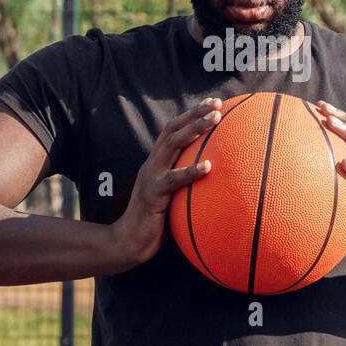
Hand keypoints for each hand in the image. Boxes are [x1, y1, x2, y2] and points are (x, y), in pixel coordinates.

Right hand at [107, 98, 221, 269]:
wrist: (129, 242)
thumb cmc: (155, 223)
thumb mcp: (172, 197)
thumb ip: (186, 185)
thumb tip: (216, 181)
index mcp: (156, 163)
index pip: (172, 131)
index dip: (191, 114)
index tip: (212, 103)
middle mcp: (152, 165)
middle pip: (172, 130)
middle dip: (195, 114)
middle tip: (217, 104)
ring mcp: (151, 177)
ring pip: (172, 145)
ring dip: (194, 129)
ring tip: (215, 119)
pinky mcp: (153, 194)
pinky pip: (173, 180)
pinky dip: (190, 171)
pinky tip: (208, 166)